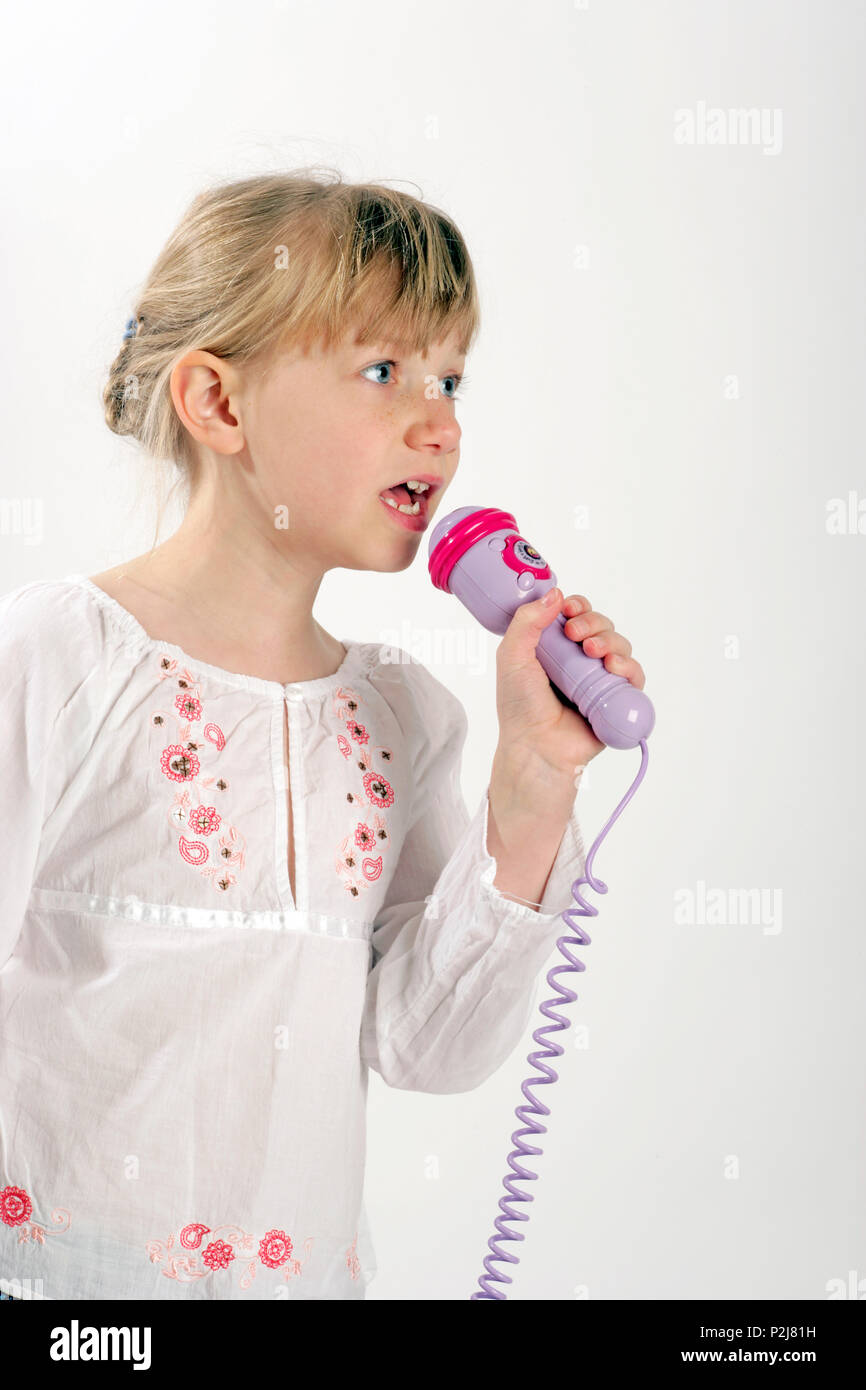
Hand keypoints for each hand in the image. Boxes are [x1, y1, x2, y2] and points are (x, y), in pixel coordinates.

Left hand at [494, 588, 645, 779]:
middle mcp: (580, 660)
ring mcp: (599, 679)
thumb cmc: (520, 706)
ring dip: (610, 641)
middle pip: (601, 625)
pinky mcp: (616, 698)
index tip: (569, 609)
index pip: (576, 614)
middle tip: (576, 636)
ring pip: (620, 645)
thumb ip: (526, 621)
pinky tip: (613, 669)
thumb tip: (555, 593)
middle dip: (593, 623)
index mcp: (555, 646)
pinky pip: (634, 675)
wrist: (536, 746)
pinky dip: (629, 667)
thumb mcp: (512, 657)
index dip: (577, 607)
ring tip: (594, 654)